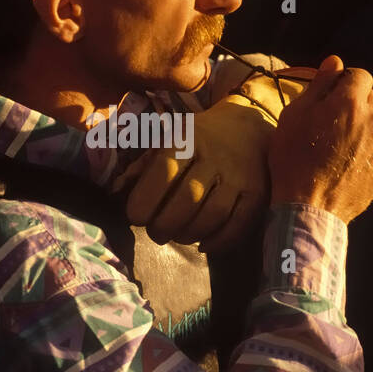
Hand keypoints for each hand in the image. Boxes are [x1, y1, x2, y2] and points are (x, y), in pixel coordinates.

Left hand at [112, 95, 273, 252]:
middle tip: (156, 233)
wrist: (249, 126)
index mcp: (187, 139)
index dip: (146, 200)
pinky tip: (203, 245)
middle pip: (188, 199)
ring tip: (178, 236)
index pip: (164, 172)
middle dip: (165, 224)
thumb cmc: (199, 138)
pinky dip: (218, 241)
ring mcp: (239, 177)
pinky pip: (239, 225)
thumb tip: (115, 192)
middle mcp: (215, 157)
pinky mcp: (257, 194)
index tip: (135, 216)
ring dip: (189, 234)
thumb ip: (142, 166)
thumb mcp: (168, 140)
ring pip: (213, 215)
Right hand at [268, 55, 372, 222]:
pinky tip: (350, 166)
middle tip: (332, 126)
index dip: (344, 83)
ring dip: (364, 129)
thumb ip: (319, 84)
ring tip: (339, 149)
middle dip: (356, 105)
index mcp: (351, 102)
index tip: (330, 98)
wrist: (308, 208)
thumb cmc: (293, 159)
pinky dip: (370, 153)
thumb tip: (335, 61)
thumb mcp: (294, 115)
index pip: (360, 75)